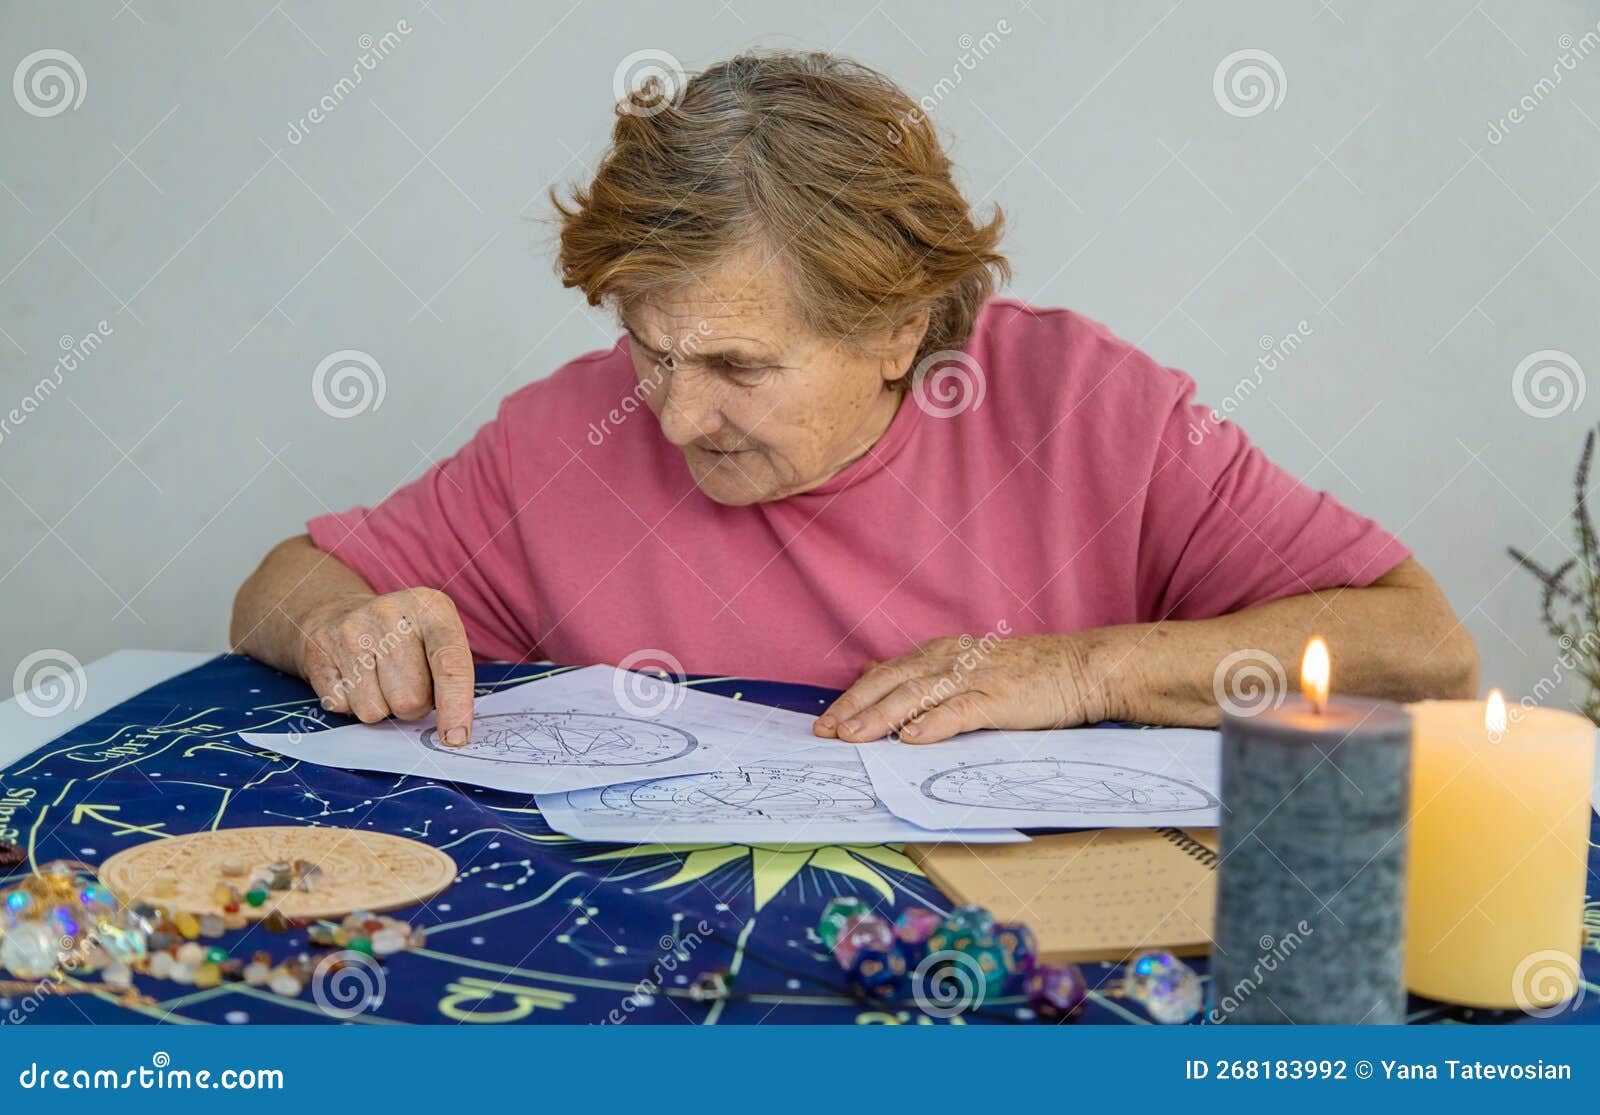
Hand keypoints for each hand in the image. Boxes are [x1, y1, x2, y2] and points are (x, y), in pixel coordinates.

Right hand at [296, 587, 474, 745]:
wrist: (338, 612)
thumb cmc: (402, 637)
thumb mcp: (436, 638)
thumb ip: (451, 676)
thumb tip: (451, 732)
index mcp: (430, 609)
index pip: (450, 664)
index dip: (455, 705)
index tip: (456, 738)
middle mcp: (390, 614)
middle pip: (410, 699)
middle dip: (413, 707)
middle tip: (407, 686)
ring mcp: (350, 630)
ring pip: (374, 710)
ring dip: (381, 707)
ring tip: (379, 679)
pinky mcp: (318, 649)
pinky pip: (341, 706)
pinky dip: (350, 704)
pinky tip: (353, 677)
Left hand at [812, 634, 1102, 743]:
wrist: (1080, 668)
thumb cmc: (1023, 672)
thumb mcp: (962, 664)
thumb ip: (918, 672)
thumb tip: (871, 672)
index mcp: (938, 654)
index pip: (884, 676)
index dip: (852, 699)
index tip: (824, 724)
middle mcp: (950, 661)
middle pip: (891, 683)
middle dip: (855, 709)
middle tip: (826, 733)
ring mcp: (974, 677)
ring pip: (917, 696)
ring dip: (882, 717)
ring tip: (854, 737)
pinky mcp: (999, 697)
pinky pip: (960, 711)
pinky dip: (934, 724)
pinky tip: (913, 739)